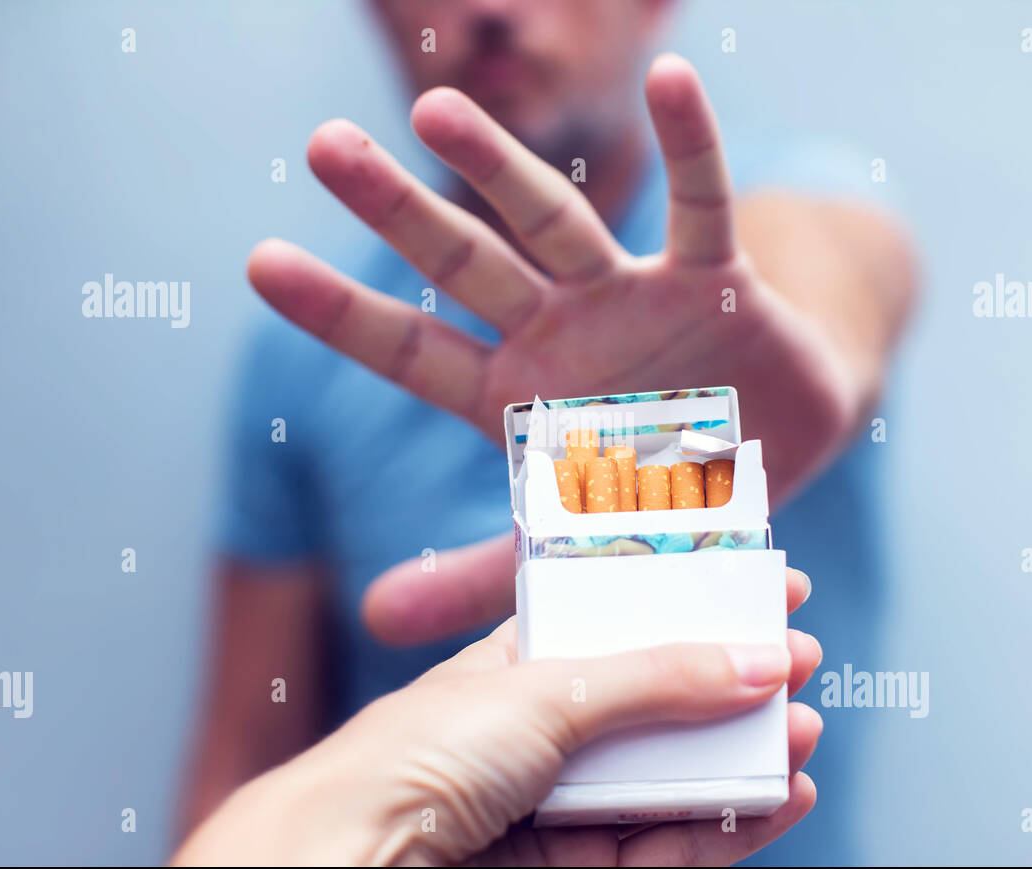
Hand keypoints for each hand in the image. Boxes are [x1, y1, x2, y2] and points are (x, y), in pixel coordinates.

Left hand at [173, 570, 820, 865]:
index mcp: (520, 661)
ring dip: (741, 758)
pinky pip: (662, 843)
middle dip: (734, 684)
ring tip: (804, 734)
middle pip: (659, 705)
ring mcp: (556, 801)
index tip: (765, 586)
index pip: (626, 624)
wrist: (349, 860)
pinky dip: (724, 826)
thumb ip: (658, 679)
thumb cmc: (418, 753)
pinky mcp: (568, 866)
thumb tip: (757, 659)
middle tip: (803, 660)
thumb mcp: (549, 692)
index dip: (696, 605)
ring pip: (669, 778)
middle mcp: (540, 730)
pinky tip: (778, 800)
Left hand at [247, 54, 859, 641]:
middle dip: (400, 210)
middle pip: (467, 264)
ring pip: (558, 223)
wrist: (772, 457)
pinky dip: (694, 149)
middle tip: (323, 147)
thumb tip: (371, 620)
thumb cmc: (658, 495)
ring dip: (501, 168)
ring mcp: (631, 300)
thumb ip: (478, 577)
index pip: (412, 349)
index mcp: (516, 395)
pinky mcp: (715, 282)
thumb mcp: (569, 543)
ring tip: (435, 109)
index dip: (341, 312)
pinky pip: (705, 208)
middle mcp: (559, 333)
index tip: (259, 261)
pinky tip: (673, 85)